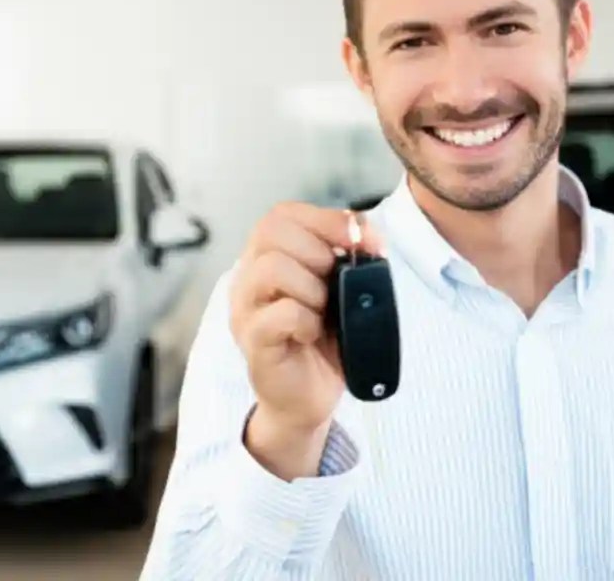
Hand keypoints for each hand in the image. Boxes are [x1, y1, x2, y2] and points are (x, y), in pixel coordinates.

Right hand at [229, 202, 383, 478]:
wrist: (307, 400)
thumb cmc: (322, 342)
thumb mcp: (340, 291)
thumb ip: (347, 258)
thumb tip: (367, 235)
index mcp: (266, 259)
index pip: (283, 214)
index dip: (327, 220)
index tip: (363, 241)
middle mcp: (248, 278)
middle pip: (271, 230)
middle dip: (318, 251)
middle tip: (334, 283)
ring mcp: (245, 310)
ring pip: (272, 267)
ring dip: (311, 286)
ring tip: (321, 311)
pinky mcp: (254, 342)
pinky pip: (280, 314)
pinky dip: (307, 319)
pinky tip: (312, 334)